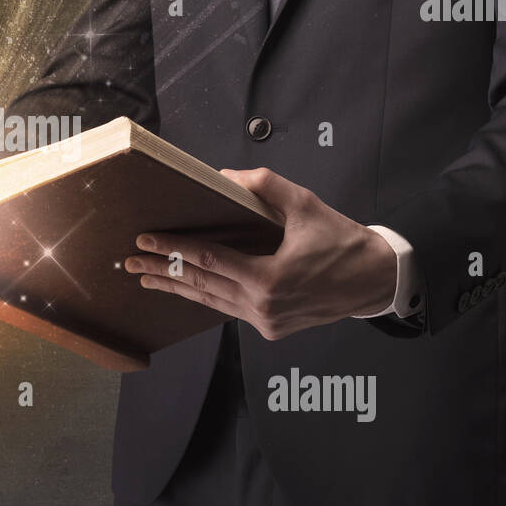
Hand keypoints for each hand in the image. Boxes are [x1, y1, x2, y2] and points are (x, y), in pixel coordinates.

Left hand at [124, 167, 396, 340]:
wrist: (375, 280)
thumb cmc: (343, 242)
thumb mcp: (306, 206)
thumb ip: (266, 187)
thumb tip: (226, 176)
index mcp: (269, 280)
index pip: (208, 261)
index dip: (173, 249)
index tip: (145, 240)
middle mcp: (263, 307)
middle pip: (200, 286)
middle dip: (162, 271)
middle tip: (130, 262)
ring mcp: (266, 322)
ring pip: (210, 302)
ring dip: (177, 288)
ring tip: (146, 278)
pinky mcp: (271, 328)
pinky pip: (229, 309)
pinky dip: (205, 296)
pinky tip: (186, 288)